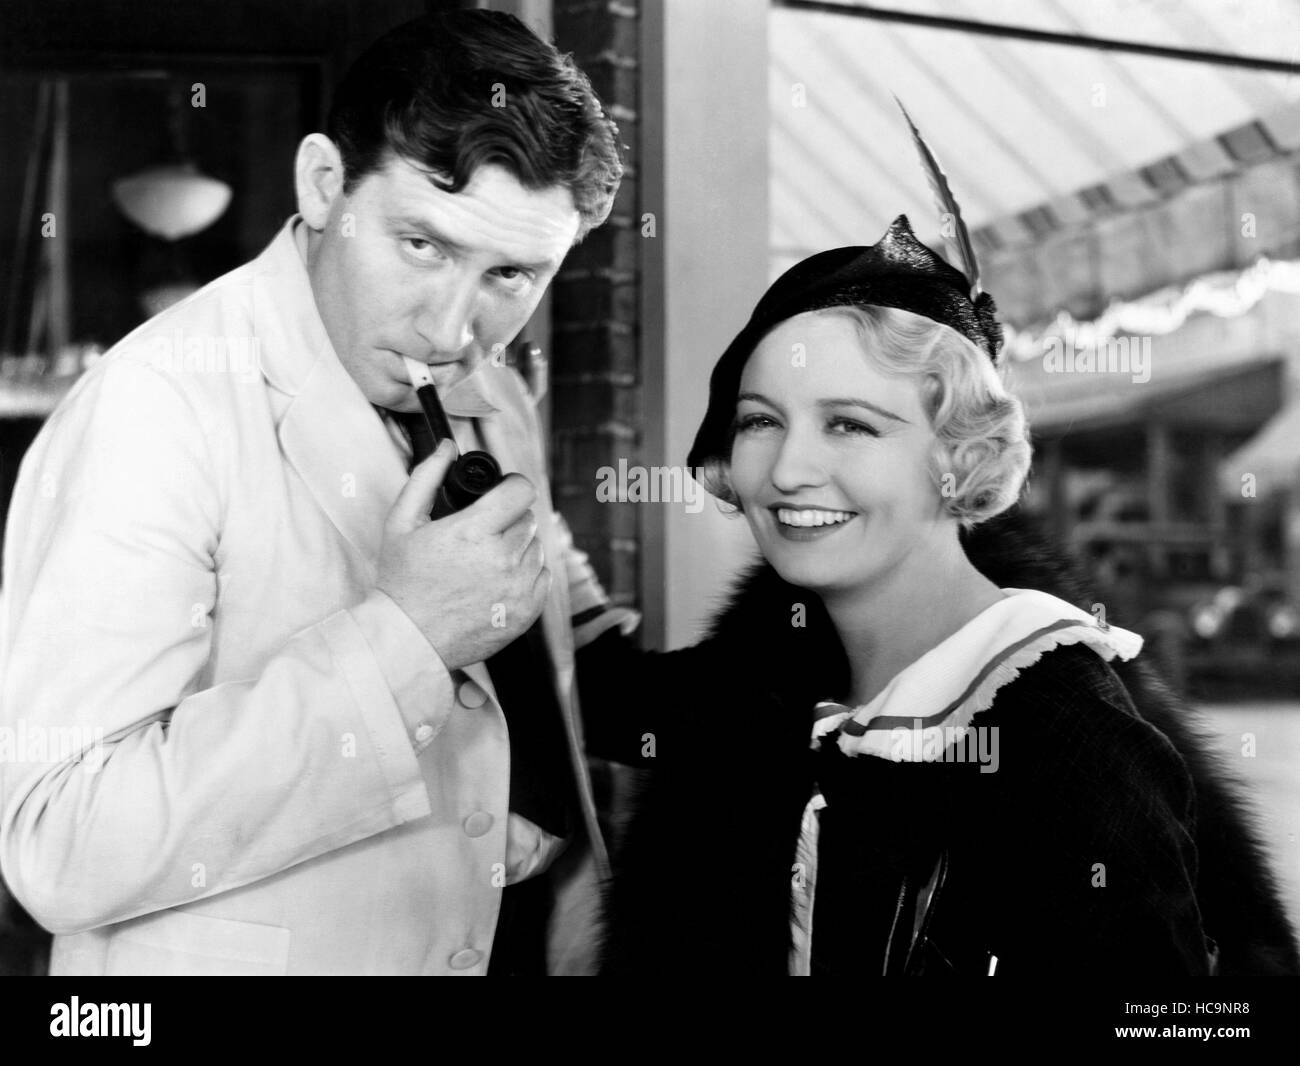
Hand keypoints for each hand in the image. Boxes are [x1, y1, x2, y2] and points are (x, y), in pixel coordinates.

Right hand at [376, 441, 550, 670]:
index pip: (521, 491)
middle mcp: (501, 558)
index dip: (512, 487)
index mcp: (473, 531)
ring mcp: (517, 588)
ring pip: (537, 548)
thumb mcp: (402, 522)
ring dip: (518, 548)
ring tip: (486, 561)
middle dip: (508, 520)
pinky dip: (527, 575)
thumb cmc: (402, 580)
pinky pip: (544, 578)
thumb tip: (448, 447)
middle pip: (528, 519)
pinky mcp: (526, 612)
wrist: (408, 638)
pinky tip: (498, 581)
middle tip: (482, 535)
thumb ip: (426, 477)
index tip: (502, 494)